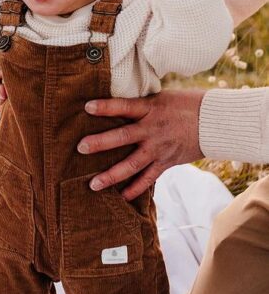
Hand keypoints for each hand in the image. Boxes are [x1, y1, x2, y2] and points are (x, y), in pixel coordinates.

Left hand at [76, 89, 204, 199]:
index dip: (106, 107)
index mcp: (150, 109)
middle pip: (123, 137)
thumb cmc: (184, 104)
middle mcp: (152, 130)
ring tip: (93, 184)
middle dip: (101, 143)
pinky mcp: (166, 162)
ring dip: (112, 175)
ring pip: (132, 164)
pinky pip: (149, 178)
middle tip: (80, 148)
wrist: (213, 122)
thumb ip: (138, 105)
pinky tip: (122, 196)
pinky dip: (136, 188)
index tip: (87, 107)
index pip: (124, 107)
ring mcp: (159, 149)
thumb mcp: (160, 97)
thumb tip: (113, 107)